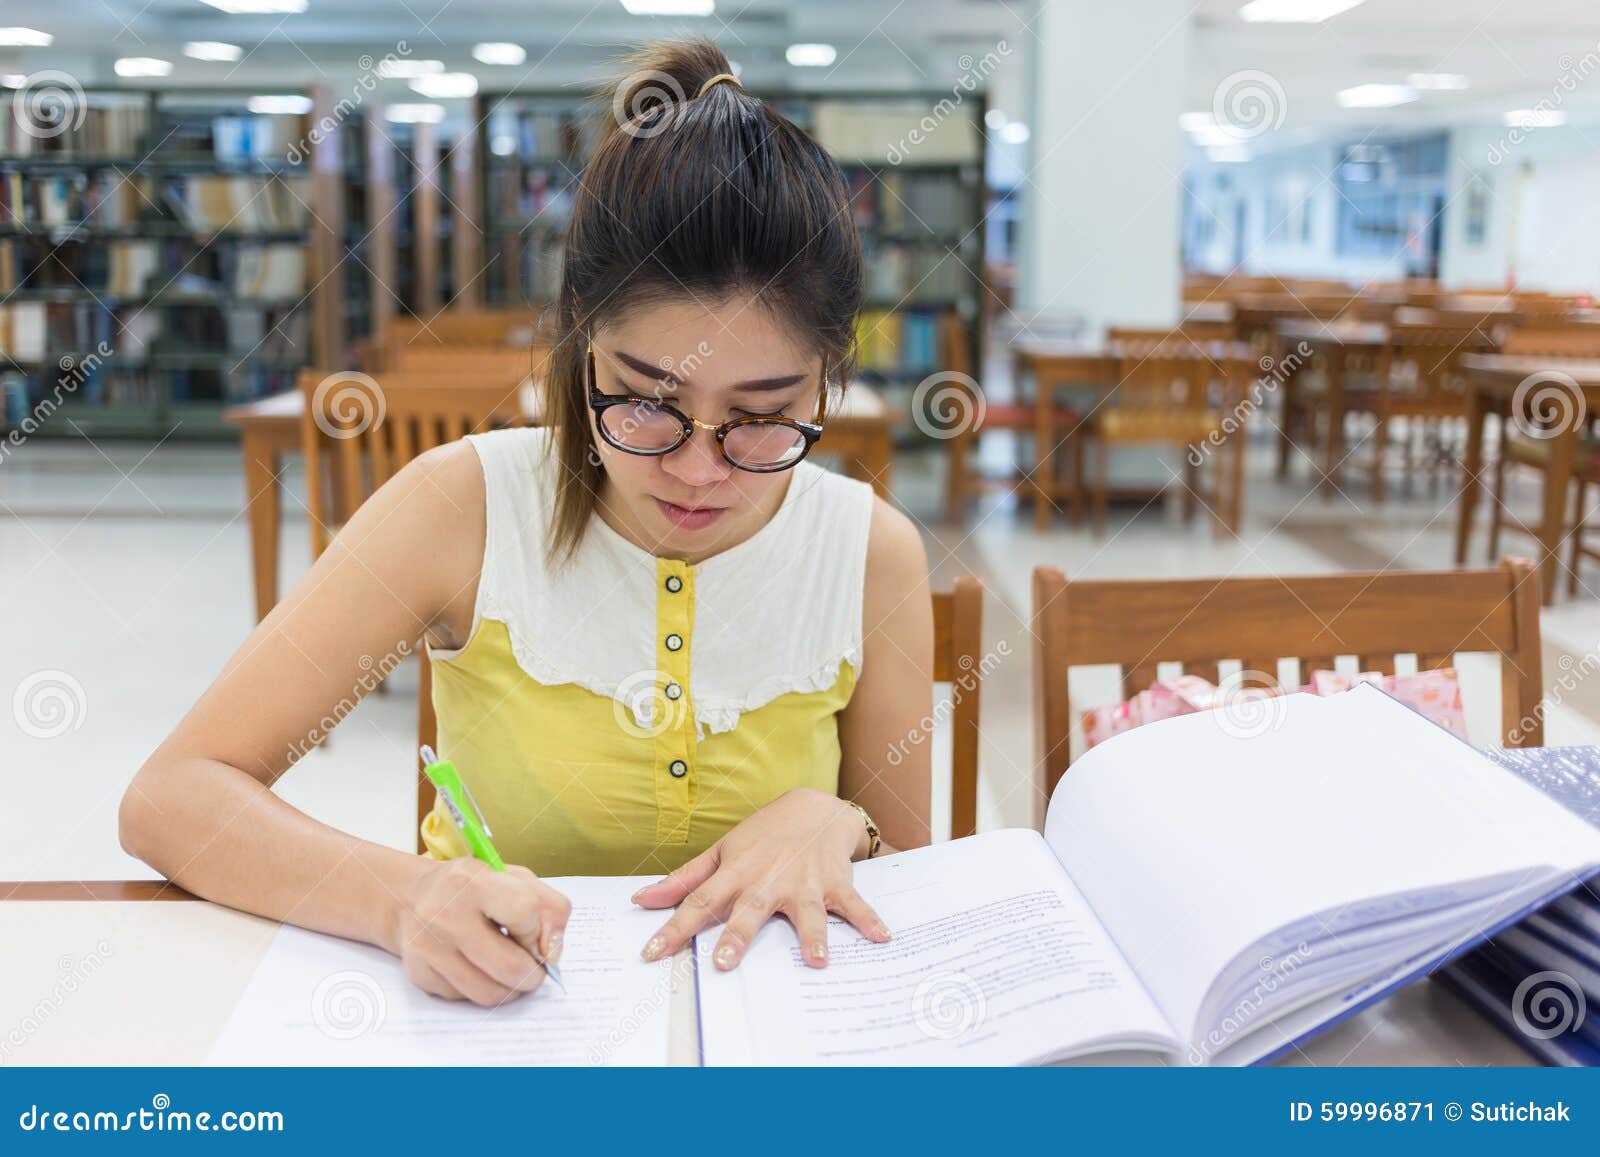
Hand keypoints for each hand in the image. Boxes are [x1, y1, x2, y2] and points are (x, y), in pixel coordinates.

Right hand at [394, 858, 571, 1005]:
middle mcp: (444, 913)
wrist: (411, 898)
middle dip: (533, 974)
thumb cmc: (473, 888)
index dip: (536, 927)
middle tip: (533, 968)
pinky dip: (481, 989)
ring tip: (510, 972)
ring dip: (511, 989)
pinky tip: (478, 969)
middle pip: (510, 967)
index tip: (529, 929)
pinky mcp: (419, 974)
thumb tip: (552, 954)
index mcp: (471, 880)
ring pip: (489, 993)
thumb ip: (549, 908)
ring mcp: (428, 947)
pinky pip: (465, 998)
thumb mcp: (516, 879)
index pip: (524, 912)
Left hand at [632, 788, 890, 970]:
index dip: (673, 928)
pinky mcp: (836, 883)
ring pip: (807, 910)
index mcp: (737, 872)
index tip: (652, 954)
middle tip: (725, 962)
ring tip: (818, 959)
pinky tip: (883, 937)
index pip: (699, 901)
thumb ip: (685, 879)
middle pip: (750, 908)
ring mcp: (805, 882)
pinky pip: (854, 905)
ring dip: (813, 934)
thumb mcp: (722, 851)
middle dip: (737, 935)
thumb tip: (642, 900)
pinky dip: (870, 920)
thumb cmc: (763, 836)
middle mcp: (769, 878)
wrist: (814, 807)